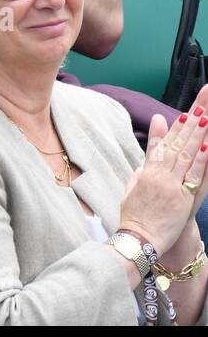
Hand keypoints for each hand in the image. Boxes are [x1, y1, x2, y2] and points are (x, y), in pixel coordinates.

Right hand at [118, 86, 207, 254]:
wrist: (136, 239)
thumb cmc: (135, 213)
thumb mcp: (136, 181)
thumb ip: (148, 156)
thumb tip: (154, 134)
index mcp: (148, 169)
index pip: (168, 140)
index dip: (182, 122)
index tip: (193, 106)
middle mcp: (159, 173)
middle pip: (180, 141)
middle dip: (194, 118)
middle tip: (205, 97)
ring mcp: (170, 185)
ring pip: (187, 154)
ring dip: (198, 132)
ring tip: (207, 113)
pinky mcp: (181, 199)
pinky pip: (192, 176)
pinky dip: (200, 160)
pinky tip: (206, 145)